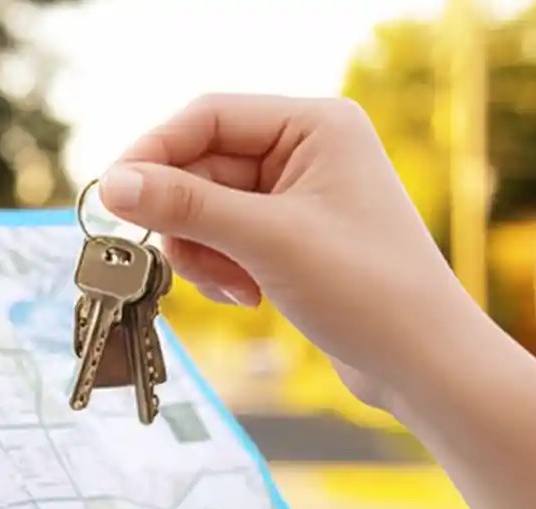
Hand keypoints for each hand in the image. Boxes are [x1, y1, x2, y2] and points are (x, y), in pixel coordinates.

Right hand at [98, 94, 483, 410]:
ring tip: (232, 288)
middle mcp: (307, 149)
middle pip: (202, 166)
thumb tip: (111, 183)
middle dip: (186, 220)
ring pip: (207, 208)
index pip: (208, 116)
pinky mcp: (292, 237)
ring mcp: (298, 195)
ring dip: (203, 251)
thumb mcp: (267, 242)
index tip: (113, 196)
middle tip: (174, 261)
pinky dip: (222, 267)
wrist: (423, 364)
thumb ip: (185, 207)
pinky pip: (226, 237)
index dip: (154, 153)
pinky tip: (248, 297)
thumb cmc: (368, 291)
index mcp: (315, 124)